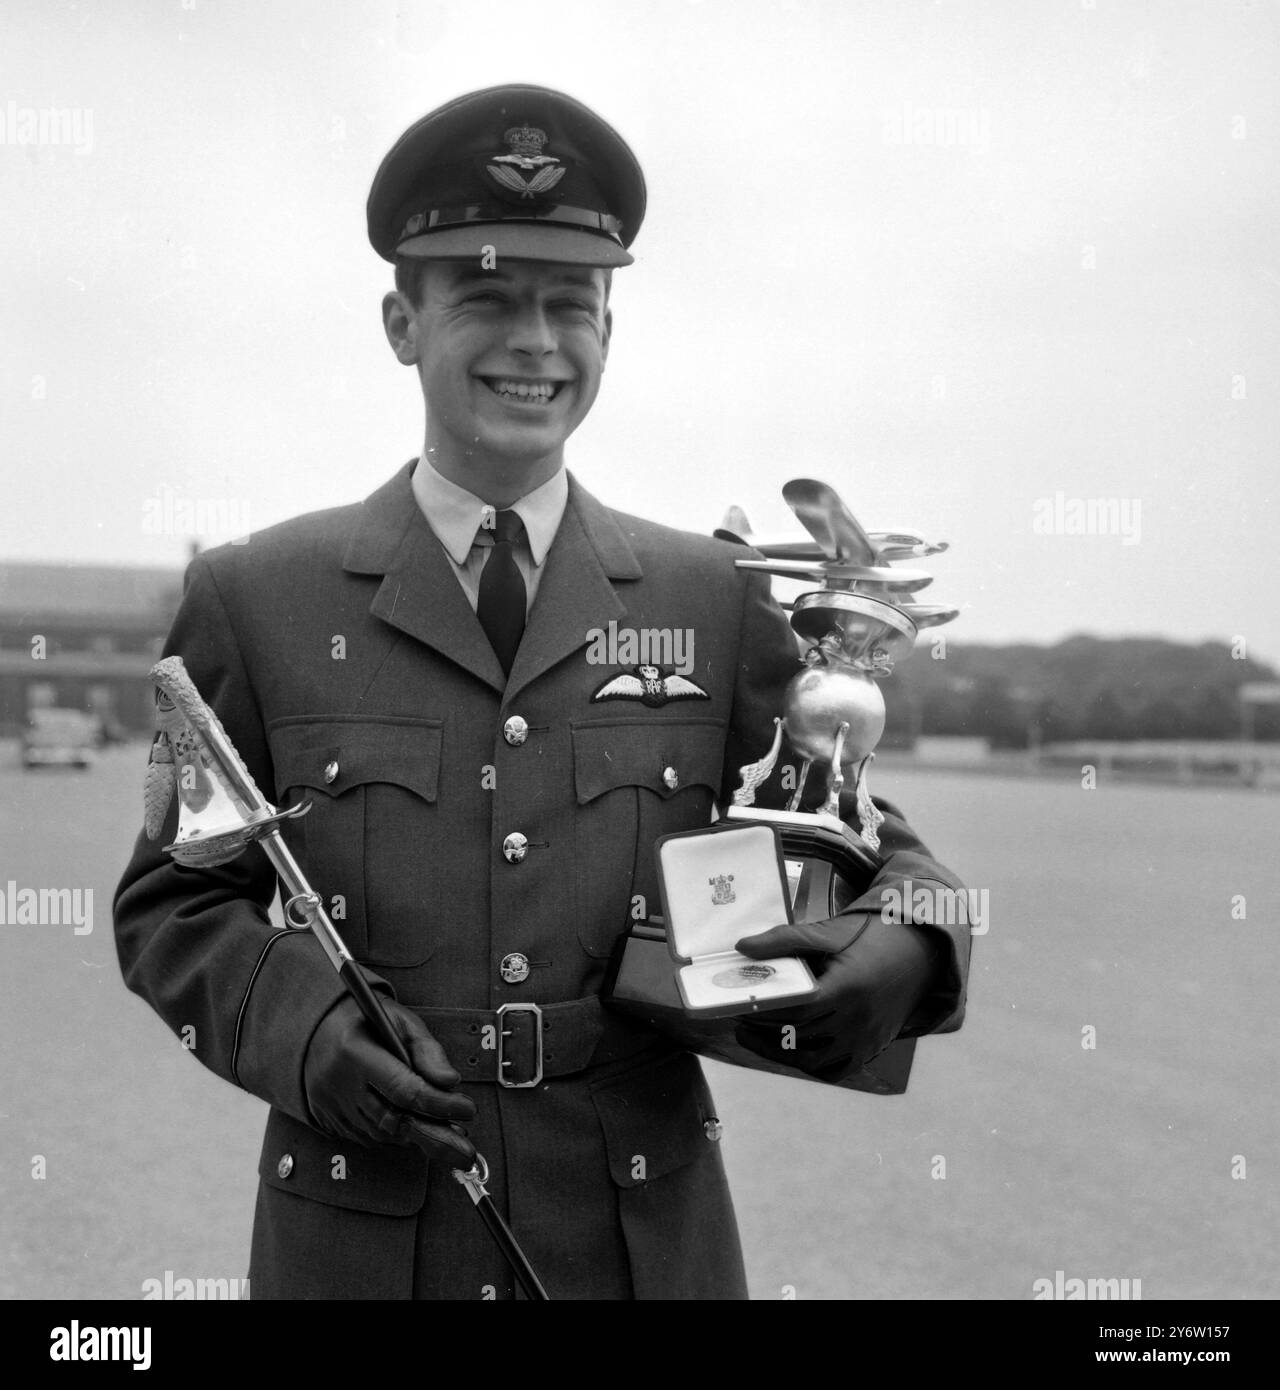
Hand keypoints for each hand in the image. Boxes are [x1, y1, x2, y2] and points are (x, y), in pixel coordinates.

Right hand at [303, 995, 477, 1167]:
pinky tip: (414, 1130)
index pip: (403, 1088)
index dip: (438, 1104)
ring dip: (417, 1138)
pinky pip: (367, 1137)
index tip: (467, 1110)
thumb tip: (449, 1082)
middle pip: (392, 1120)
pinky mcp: (327, 1119)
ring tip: (448, 1138)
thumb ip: (426, 1050)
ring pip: (381, 1133)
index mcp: (354, 1052)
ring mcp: (329, 1105)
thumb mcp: (399, 1020)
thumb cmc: (364, 1020)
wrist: (315, 1027)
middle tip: (465, 1151)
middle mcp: (337, 1083)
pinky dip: (394, 1136)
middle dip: (434, 1137)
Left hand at [733, 912, 941, 1080]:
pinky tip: (790, 1051)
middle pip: (799, 1035)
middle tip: (739, 1020)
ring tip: (756, 1038)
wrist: (919, 951)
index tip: (739, 1006)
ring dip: (780, 1053)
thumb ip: (783, 940)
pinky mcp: (872, 1048)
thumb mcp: (827, 933)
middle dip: (763, 1030)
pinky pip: (836, 1070)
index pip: (797, 1009)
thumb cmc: (869, 937)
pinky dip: (810, 1066)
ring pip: (813, 1060)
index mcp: (847, 988)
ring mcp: (867, 1039)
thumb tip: (742, 947)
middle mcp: (859, 1019)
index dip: (764, 1011)